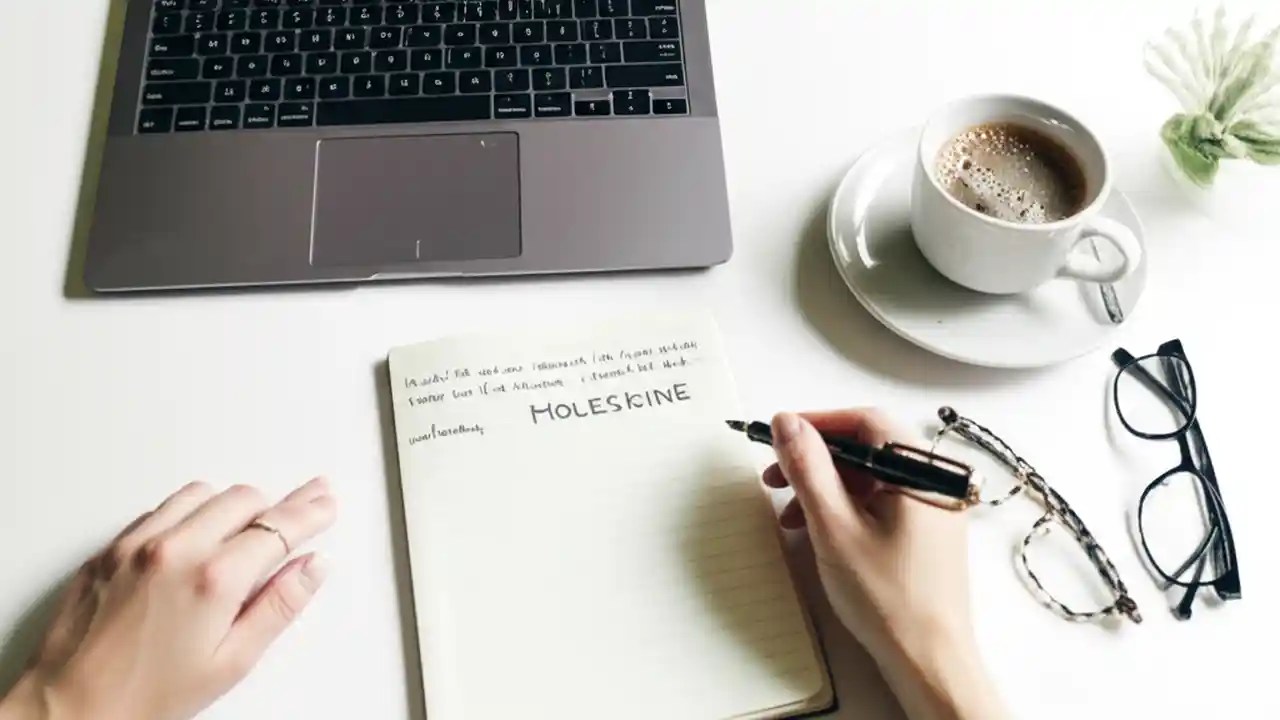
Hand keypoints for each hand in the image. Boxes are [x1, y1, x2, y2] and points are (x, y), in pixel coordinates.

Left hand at [0, 478, 337, 719]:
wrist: (70, 708)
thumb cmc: (144, 697)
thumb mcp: (231, 661)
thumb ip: (279, 606)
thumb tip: (312, 568)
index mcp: (213, 580)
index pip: (278, 527)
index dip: (310, 511)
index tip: (325, 503)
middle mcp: (174, 551)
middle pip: (244, 499)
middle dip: (276, 507)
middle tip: (297, 514)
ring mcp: (137, 545)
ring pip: (202, 493)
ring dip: (230, 506)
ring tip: (244, 530)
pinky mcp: (110, 549)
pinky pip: (160, 508)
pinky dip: (186, 514)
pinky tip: (195, 536)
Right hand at [764, 410, 1007, 719]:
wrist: (928, 659)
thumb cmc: (888, 599)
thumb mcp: (834, 527)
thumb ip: (809, 469)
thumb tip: (788, 423)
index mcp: (920, 472)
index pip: (865, 422)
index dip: (818, 423)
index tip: (780, 436)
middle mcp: (934, 481)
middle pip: (867, 447)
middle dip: (816, 458)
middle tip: (776, 476)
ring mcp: (933, 507)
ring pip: (870, 476)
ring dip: (825, 485)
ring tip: (789, 512)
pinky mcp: (926, 531)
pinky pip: (881, 500)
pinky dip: (845, 506)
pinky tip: (817, 529)